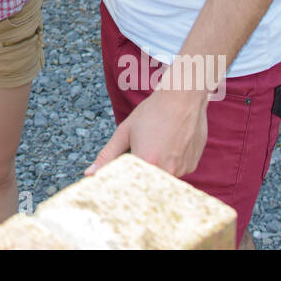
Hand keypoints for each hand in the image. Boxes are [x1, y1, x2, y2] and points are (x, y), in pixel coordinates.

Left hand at [84, 84, 208, 178]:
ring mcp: (181, 170)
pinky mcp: (191, 166)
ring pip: (162, 177)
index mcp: (146, 163)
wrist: (183, 98)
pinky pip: (176, 171)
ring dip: (156, 167)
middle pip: (146, 183)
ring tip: (157, 143)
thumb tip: (89, 174)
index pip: (129, 183)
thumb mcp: (125, 132)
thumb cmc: (152, 112)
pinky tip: (170, 145)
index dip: (123, 180)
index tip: (121, 174)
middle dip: (140, 173)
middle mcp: (166, 171)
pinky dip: (170, 163)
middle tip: (142, 151)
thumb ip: (107, 156)